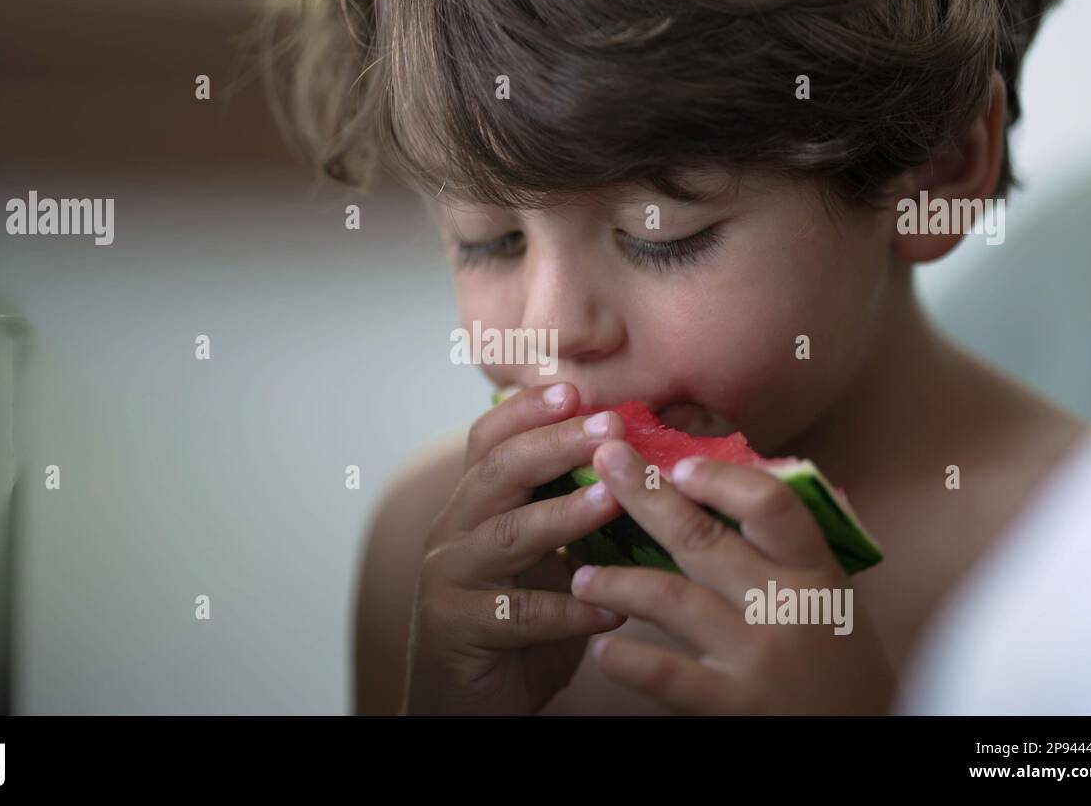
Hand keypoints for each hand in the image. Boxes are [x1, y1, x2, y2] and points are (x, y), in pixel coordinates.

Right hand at [402, 382, 628, 714]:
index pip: (490, 441)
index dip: (527, 412)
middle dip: (556, 445)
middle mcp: (453, 531)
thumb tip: (640, 469)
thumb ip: (569, 515)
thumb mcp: (541, 558)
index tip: (574, 389)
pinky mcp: (458, 629)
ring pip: (507, 536)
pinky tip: (610, 608)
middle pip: (499, 473)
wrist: (465, 702)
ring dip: (564, 515)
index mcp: (473, 505)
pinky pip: (518, 614)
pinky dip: (568, 609)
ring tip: (613, 501)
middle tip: (610, 427)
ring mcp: (450, 579)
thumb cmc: (517, 621)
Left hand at [570, 440, 895, 713]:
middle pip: (703, 537)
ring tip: (580, 576)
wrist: (866, 737)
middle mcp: (783, 605)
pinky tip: (601, 648)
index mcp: (813, 570)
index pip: (770, 505)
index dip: (721, 478)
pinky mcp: (733, 703)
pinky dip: (628, 660)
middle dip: (646, 495)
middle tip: (605, 463)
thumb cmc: (842, 660)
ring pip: (671, 599)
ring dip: (617, 581)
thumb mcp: (835, 596)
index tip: (679, 463)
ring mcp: (756, 654)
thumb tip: (768, 470)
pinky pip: (668, 675)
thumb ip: (799, 542)